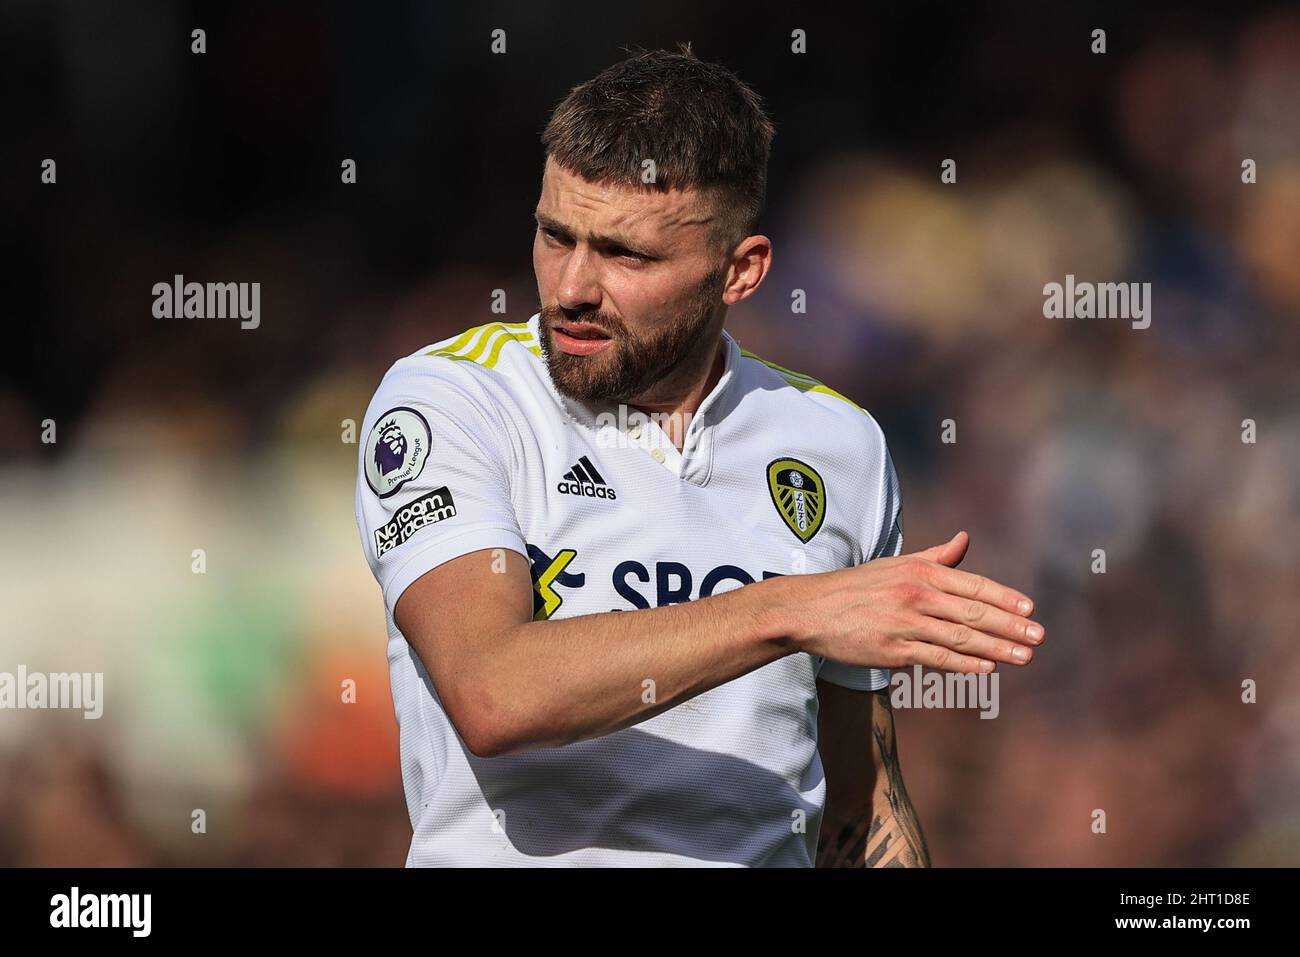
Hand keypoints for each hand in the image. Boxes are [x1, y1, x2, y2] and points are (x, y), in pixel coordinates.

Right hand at [794, 531, 1042, 673]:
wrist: (811, 610)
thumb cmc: (856, 587)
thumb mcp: (896, 565)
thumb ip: (935, 557)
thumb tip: (965, 540)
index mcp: (919, 572)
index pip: (972, 585)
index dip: (1004, 598)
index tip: (1030, 609)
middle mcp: (916, 595)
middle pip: (973, 612)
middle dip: (1010, 625)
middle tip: (1039, 636)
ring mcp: (905, 623)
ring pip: (960, 637)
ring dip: (996, 647)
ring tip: (1024, 656)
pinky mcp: (894, 650)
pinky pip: (937, 657)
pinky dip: (965, 663)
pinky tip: (987, 668)